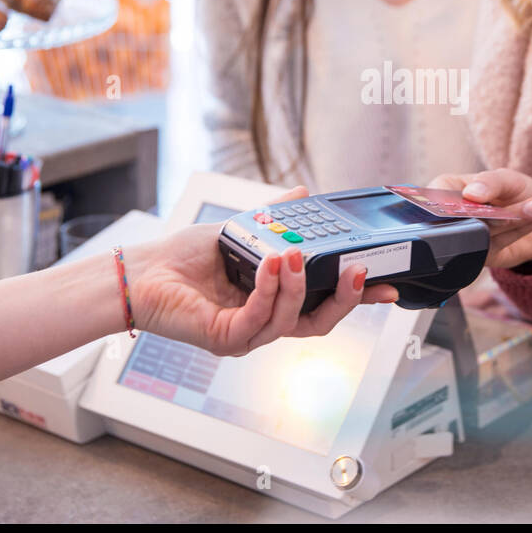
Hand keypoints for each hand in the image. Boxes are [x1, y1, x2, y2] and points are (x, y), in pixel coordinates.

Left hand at [127, 186, 397, 354]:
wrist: (142, 272)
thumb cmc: (184, 258)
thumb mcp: (241, 230)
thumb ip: (275, 219)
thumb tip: (303, 194)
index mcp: (275, 303)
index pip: (325, 305)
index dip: (358, 299)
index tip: (390, 288)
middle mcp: (265, 325)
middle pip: (320, 324)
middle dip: (345, 300)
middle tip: (356, 269)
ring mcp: (247, 336)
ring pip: (292, 322)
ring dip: (298, 287)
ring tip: (295, 254)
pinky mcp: (225, 338)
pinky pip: (258, 319)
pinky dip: (269, 290)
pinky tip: (271, 263)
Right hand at [429, 168, 531, 268]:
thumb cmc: (512, 189)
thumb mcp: (505, 178)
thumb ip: (490, 182)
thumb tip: (471, 194)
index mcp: (446, 191)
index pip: (430, 198)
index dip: (440, 202)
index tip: (462, 201)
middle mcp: (451, 218)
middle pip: (453, 222)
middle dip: (481, 216)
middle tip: (504, 212)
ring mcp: (465, 240)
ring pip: (479, 235)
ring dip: (509, 222)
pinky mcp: (483, 257)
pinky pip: (497, 248)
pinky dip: (516, 233)